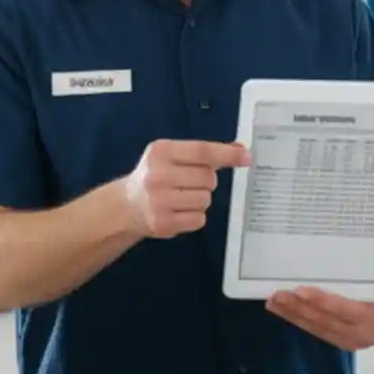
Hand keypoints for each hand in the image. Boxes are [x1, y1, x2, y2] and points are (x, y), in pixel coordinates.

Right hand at [122, 139, 250, 238]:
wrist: (126, 205)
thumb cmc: (155, 175)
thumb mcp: (172, 156)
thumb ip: (204, 153)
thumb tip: (241, 151)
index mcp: (161, 151)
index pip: (201, 151)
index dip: (226, 154)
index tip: (246, 157)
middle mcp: (158, 175)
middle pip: (208, 178)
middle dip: (206, 181)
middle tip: (188, 182)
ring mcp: (159, 201)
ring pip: (205, 200)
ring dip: (200, 199)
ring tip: (181, 198)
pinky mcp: (162, 223)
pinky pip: (199, 219)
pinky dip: (194, 216)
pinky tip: (178, 211)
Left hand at [265, 265, 373, 350]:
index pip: (344, 310)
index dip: (322, 301)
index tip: (301, 290)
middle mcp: (362, 334)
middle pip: (325, 320)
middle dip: (299, 308)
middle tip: (278, 293)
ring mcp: (348, 338)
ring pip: (316, 326)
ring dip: (292, 315)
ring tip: (273, 300)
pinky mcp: (338, 337)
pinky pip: (315, 328)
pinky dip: (296, 318)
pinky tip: (280, 308)